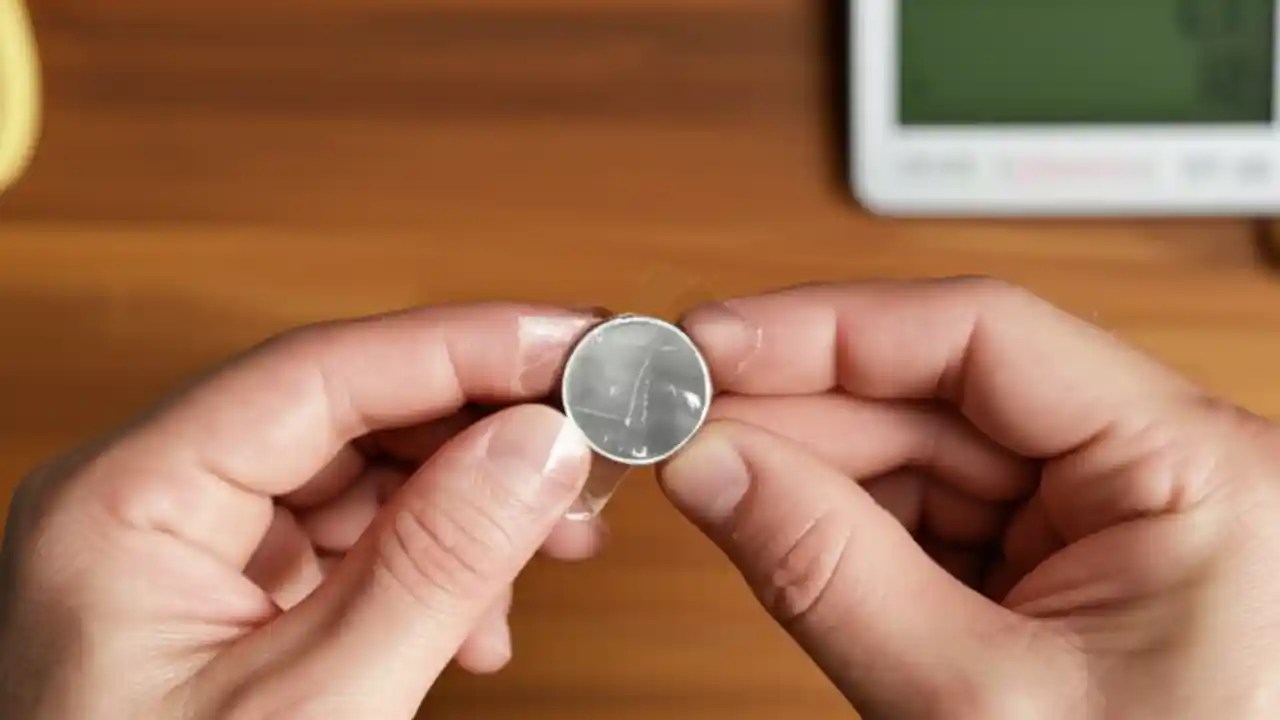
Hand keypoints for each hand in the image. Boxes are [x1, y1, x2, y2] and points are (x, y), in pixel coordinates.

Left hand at [0, 304, 606, 719]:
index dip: (465, 347)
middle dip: (482, 425)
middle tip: (594, 437)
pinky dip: (433, 559)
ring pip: (359, 469)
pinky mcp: (227, 596)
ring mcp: (187, 549)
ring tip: (562, 533)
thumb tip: (543, 442)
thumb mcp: (317, 714)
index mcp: (127, 503)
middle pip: (345, 409)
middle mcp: (149, 502)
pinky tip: (485, 613)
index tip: (575, 346)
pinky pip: (348, 537)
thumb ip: (434, 565)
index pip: (321, 372)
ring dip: (472, 495)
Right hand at [662, 279, 1279, 718]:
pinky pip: (928, 513)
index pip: (984, 336)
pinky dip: (843, 523)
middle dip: (798, 407)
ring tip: (710, 475)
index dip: (826, 328)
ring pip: (919, 451)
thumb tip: (708, 463)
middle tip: (680, 417)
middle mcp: (1151, 472)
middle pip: (938, 390)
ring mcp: (1101, 519)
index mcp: (1191, 470)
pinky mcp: (1053, 566)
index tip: (711, 343)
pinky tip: (776, 521)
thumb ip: (828, 571)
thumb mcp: (977, 701)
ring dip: (808, 467)